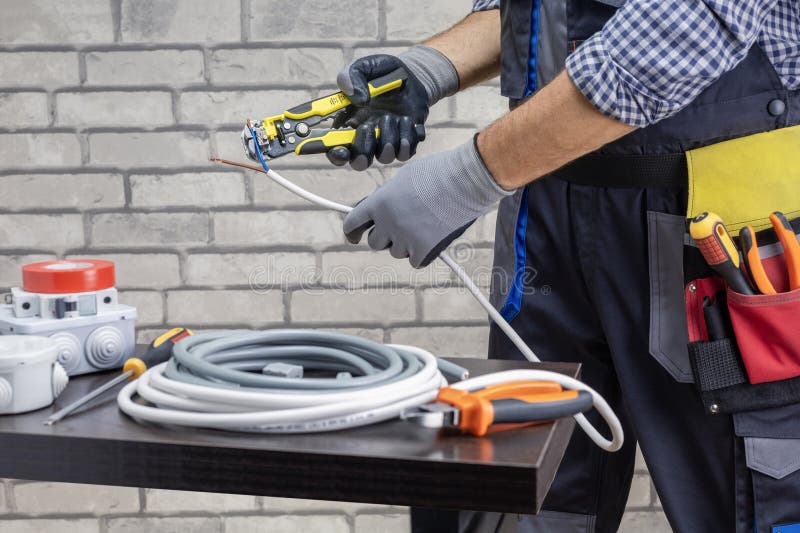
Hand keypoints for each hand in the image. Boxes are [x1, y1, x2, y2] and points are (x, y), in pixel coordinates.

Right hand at [329, 46, 458, 169]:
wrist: (413, 75)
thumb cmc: (383, 72)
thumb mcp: (365, 66)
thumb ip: (352, 76)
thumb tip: (357, 99)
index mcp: (347, 123)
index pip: (335, 148)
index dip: (335, 154)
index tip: (341, 150)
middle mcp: (365, 137)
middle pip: (358, 162)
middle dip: (363, 151)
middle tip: (367, 128)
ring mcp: (386, 142)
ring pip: (384, 157)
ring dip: (388, 139)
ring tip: (394, 117)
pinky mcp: (406, 142)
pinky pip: (406, 152)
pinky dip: (408, 138)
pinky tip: (408, 120)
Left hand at [343, 135, 512, 267]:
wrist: (465, 180)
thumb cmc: (438, 172)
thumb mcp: (404, 178)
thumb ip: (388, 197)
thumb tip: (384, 209)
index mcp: (378, 203)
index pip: (353, 223)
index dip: (352, 231)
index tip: (353, 237)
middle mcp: (387, 223)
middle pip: (375, 242)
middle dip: (384, 236)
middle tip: (400, 228)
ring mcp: (405, 239)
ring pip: (396, 252)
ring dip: (405, 243)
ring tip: (424, 225)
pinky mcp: (423, 251)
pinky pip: (415, 261)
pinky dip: (422, 253)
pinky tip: (432, 238)